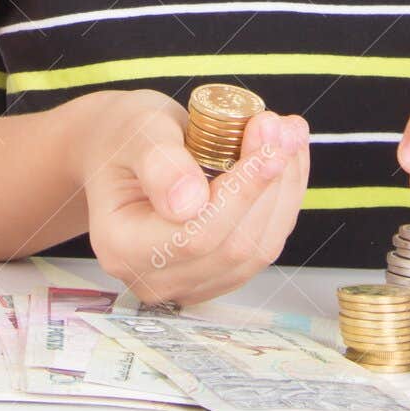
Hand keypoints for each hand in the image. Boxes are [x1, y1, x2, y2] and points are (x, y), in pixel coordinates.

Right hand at [72, 89, 309, 302]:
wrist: (124, 148)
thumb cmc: (124, 136)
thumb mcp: (136, 132)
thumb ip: (159, 164)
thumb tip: (189, 203)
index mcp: (121, 247)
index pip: (194, 236)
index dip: (241, 194)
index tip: (269, 147)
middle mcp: (153, 277)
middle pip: (233, 246)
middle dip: (269, 185)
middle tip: (283, 128)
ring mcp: (188, 282)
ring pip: (258, 248)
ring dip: (285, 190)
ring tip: (288, 134)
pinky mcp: (219, 273)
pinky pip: (263, 242)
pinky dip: (283, 198)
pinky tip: (287, 156)